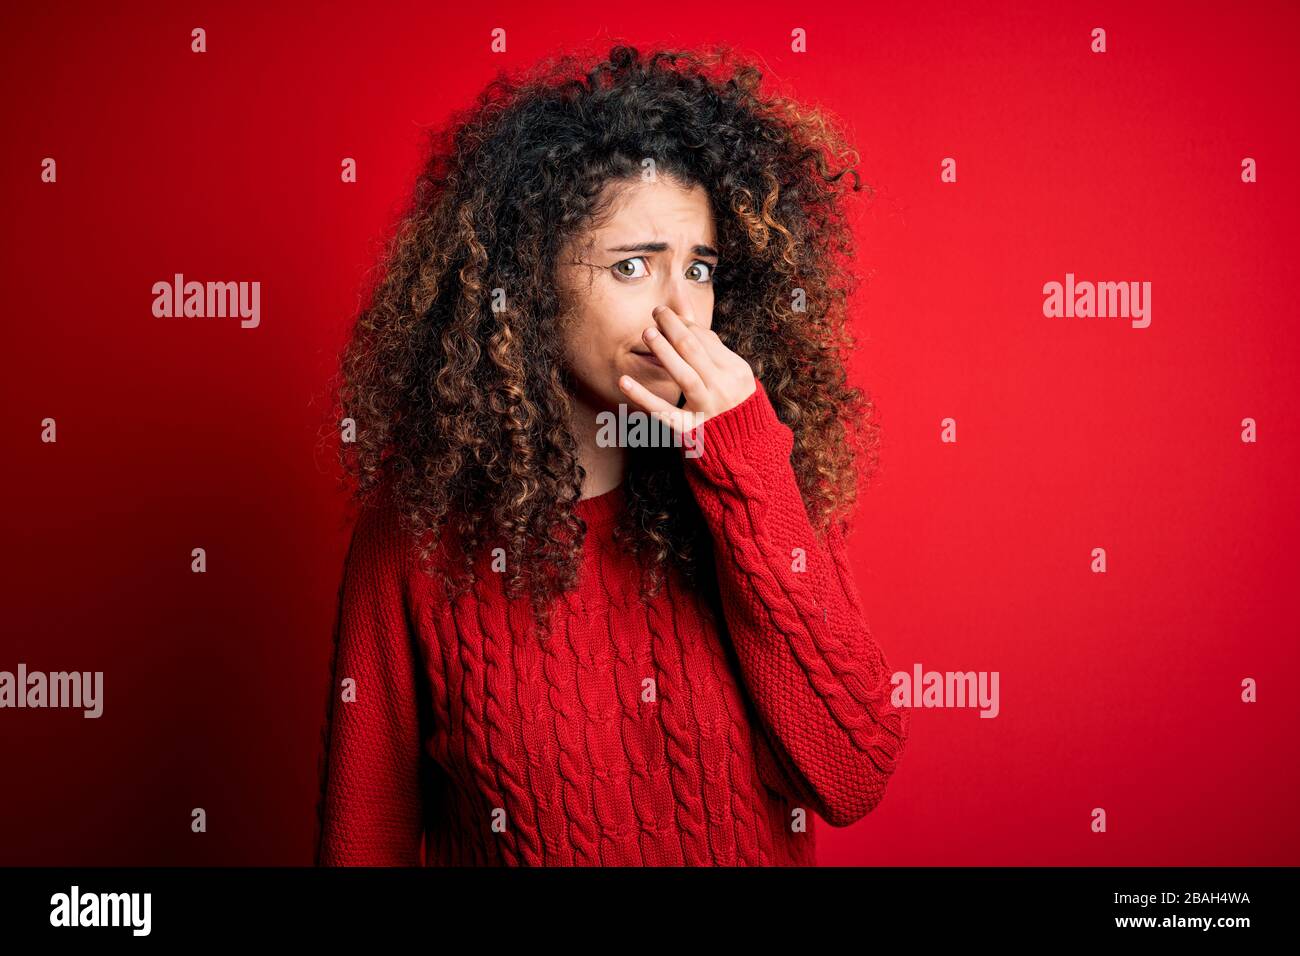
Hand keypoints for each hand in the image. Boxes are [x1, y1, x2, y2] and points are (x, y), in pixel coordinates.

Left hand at [618, 305, 756, 436]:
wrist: (744, 447)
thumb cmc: (732, 404)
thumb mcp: (733, 375)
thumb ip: (711, 350)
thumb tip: (684, 320)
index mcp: (737, 371)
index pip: (707, 340)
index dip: (684, 324)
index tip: (667, 316)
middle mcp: (724, 388)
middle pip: (695, 351)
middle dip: (672, 328)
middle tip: (655, 313)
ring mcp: (708, 409)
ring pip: (684, 376)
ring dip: (663, 351)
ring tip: (647, 333)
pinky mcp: (690, 429)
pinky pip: (663, 412)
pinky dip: (642, 396)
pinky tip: (624, 381)